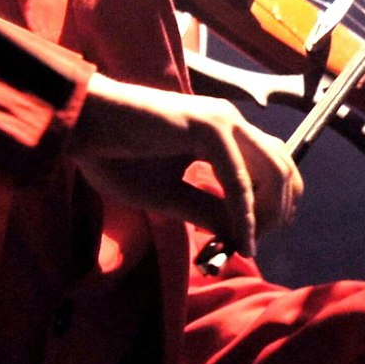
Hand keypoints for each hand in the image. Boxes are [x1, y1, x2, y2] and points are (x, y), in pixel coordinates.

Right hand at [70, 73, 301, 256]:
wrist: (81, 127)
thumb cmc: (115, 155)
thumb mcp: (170, 195)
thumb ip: (207, 211)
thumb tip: (240, 235)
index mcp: (222, 132)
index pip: (271, 167)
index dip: (272, 207)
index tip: (251, 241)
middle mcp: (230, 121)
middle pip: (283, 168)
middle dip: (278, 211)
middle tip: (253, 244)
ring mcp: (222, 120)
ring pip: (273, 171)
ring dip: (266, 214)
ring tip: (246, 242)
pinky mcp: (208, 126)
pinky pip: (239, 179)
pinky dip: (244, 213)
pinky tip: (239, 238)